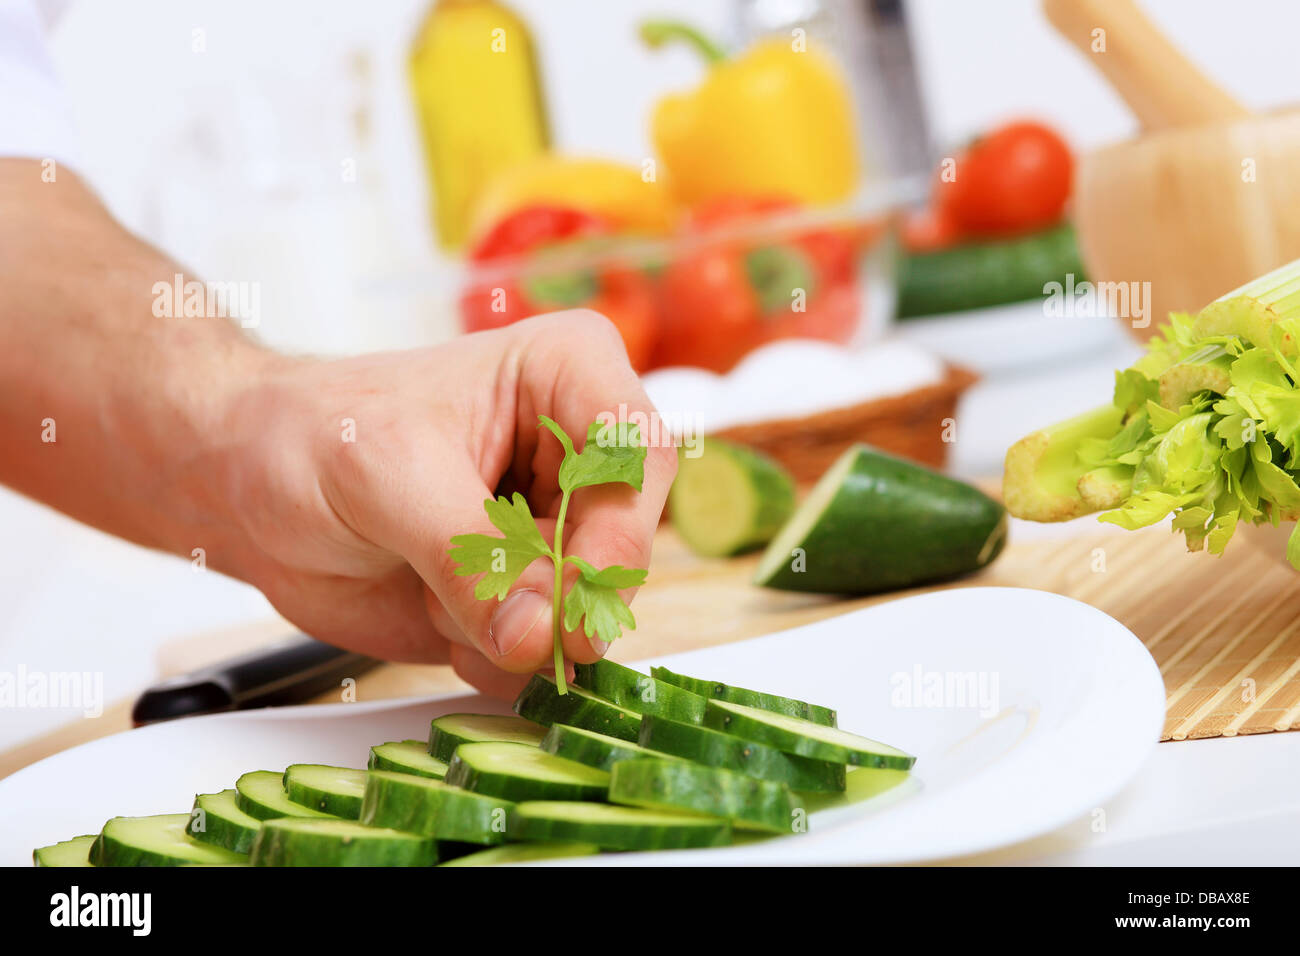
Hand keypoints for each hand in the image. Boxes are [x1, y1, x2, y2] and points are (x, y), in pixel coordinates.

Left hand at [215, 311, 676, 698]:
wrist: (251, 483)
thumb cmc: (313, 435)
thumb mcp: (385, 476)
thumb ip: (468, 554)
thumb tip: (536, 634)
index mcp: (572, 375)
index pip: (639, 454)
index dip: (620, 532)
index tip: (576, 598)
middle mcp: (582, 455)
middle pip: (627, 548)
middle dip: (549, 596)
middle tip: (475, 605)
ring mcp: (560, 531)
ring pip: (588, 613)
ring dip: (505, 627)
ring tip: (426, 579)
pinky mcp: (532, 595)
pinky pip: (547, 654)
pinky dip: (489, 657)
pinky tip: (433, 611)